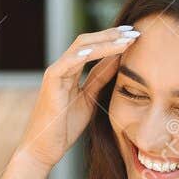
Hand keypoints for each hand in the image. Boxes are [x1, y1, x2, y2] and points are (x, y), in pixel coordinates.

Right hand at [16, 26, 139, 166]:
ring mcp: (56, 72)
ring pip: (81, 48)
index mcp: (72, 71)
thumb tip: (118, 61)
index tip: (134, 36)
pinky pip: (68, 63)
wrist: (45, 148)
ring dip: (105, 42)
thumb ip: (100, 79)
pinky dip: (83, 55)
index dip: (113, 40)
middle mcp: (63, 67)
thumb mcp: (90, 99)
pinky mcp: (51, 81)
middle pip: (88, 41)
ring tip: (125, 39)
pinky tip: (98, 50)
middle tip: (134, 31)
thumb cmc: (65, 127)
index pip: (94, 47)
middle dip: (111, 35)